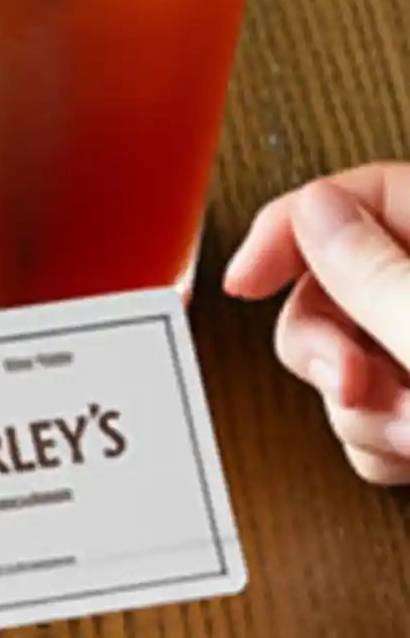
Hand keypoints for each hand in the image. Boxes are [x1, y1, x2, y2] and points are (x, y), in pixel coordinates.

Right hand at [225, 162, 409, 484]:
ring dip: (356, 411)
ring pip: (346, 361)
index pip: (358, 195)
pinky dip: (377, 444)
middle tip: (349, 380)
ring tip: (408, 432)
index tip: (244, 278)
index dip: (289, 230)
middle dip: (326, 351)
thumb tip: (310, 211)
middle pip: (335, 289)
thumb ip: (374, 272)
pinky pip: (371, 416)